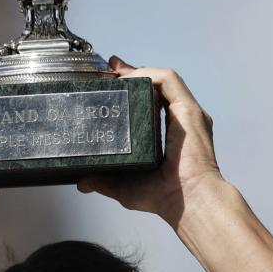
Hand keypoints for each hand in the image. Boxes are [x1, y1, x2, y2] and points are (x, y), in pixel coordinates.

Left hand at [76, 58, 223, 227]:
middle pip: (156, 88)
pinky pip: (170, 79)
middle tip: (110, 71)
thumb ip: (104, 180)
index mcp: (170, 136)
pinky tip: (131, 76)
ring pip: (163, 79)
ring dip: (139, 71)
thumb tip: (82, 182)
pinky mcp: (189, 109)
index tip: (112, 83)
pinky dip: (149, 73)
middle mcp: (181, 122)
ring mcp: (187, 114)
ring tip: (116, 71)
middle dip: (132, 75)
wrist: (187, 200)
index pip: (151, 103)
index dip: (132, 91)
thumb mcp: (125, 186)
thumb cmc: (164, 197)